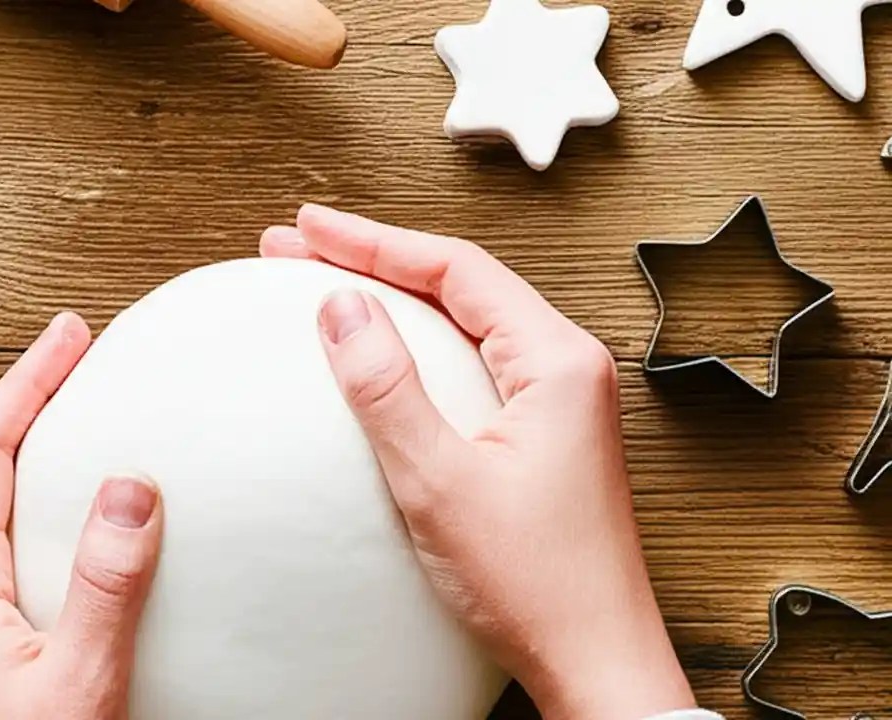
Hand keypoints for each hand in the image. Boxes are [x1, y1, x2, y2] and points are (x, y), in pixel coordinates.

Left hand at [0, 312, 163, 719]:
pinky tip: (92, 519)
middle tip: (78, 356)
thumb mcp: (76, 687)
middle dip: (31, 400)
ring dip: (40, 450)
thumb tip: (132, 487)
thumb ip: (105, 588)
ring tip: (86, 416)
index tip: (68, 333)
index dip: (27, 382)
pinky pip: (18, 547)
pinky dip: (53, 505)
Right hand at [262, 206, 695, 719]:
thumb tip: (339, 307)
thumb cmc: (536, 585)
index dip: (373, 240)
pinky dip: (418, 348)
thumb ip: (386, 388)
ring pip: (465, 323)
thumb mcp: (438, 482)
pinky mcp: (542, 436)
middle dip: (375, 260)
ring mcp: (558, 403)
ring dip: (394, 301)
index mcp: (556, 361)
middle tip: (299, 247)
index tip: (310, 228)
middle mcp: (566, 369)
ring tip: (324, 285)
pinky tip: (380, 357)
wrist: (594, 663)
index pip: (455, 268)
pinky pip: (472, 366)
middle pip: (460, 285)